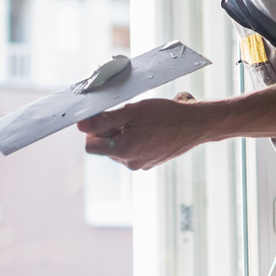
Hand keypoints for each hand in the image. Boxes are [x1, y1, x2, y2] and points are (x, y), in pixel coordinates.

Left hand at [80, 94, 206, 170]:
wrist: (196, 125)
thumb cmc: (166, 115)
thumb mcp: (132, 111)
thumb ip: (104, 119)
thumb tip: (80, 125)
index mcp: (123, 151)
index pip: (91, 146)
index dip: (93, 130)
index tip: (105, 117)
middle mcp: (130, 163)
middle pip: (105, 147)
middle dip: (110, 131)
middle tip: (127, 116)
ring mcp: (141, 165)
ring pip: (118, 149)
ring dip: (123, 135)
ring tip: (142, 123)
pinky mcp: (150, 163)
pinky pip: (133, 151)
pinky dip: (135, 139)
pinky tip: (150, 129)